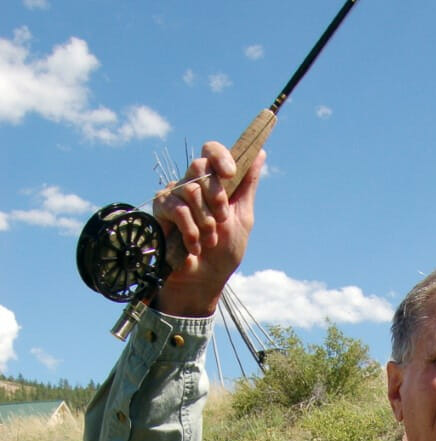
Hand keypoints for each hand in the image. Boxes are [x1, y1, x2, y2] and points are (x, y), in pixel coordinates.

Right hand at [152, 140, 264, 316]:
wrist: (203, 281)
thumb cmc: (223, 252)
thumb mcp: (242, 218)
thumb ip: (247, 186)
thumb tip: (260, 153)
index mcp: (213, 183)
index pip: (211, 151)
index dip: (220, 156)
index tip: (230, 173)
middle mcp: (192, 183)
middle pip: (200, 166)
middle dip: (216, 196)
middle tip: (221, 220)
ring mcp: (174, 195)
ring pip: (190, 189)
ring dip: (205, 220)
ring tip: (209, 239)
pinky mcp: (161, 210)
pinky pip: (177, 209)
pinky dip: (191, 231)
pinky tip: (194, 246)